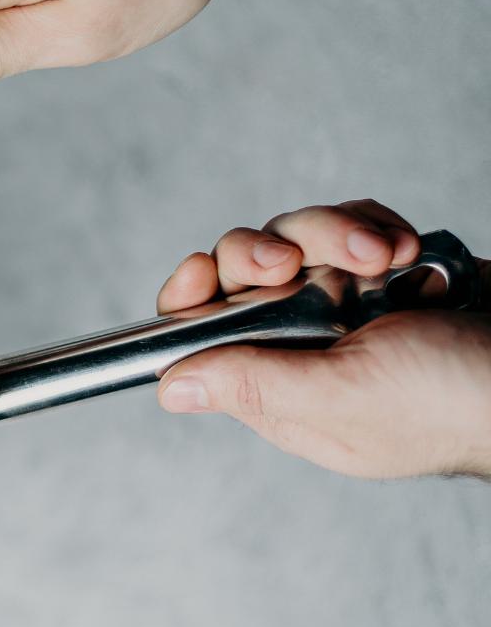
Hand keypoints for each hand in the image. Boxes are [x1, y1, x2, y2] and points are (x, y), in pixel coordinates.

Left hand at [154, 200, 490, 479]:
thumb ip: (256, 386)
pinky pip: (350, 224)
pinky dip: (375, 226)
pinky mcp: (387, 270)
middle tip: (292, 265)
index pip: (199, 338)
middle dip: (264, 253)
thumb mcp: (345, 397)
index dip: (190, 297)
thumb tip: (170, 389)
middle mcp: (303, 347)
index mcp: (280, 394)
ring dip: (335, 236)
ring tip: (387, 260)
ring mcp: (345, 306)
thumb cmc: (455, 402)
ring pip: (294, 238)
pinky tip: (413, 253)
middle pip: (238, 273)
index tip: (201, 270)